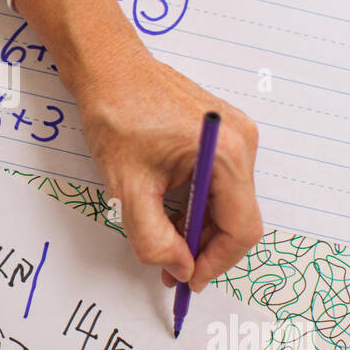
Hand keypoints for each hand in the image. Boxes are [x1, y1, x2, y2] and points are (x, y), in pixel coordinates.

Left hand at [71, 50, 261, 289]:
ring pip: (228, 202)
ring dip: (200, 228)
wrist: (108, 69)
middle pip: (238, 217)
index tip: (188, 279)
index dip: (215, 262)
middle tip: (171, 268)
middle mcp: (241, 142)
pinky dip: (198, 205)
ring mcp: (234, 136)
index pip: (241, 228)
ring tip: (164, 241)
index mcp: (227, 153)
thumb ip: (153, 237)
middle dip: (205, 247)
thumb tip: (178, 268)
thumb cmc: (117, 114)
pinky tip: (169, 213)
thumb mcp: (128, 187)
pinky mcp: (222, 135)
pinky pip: (219, 183)